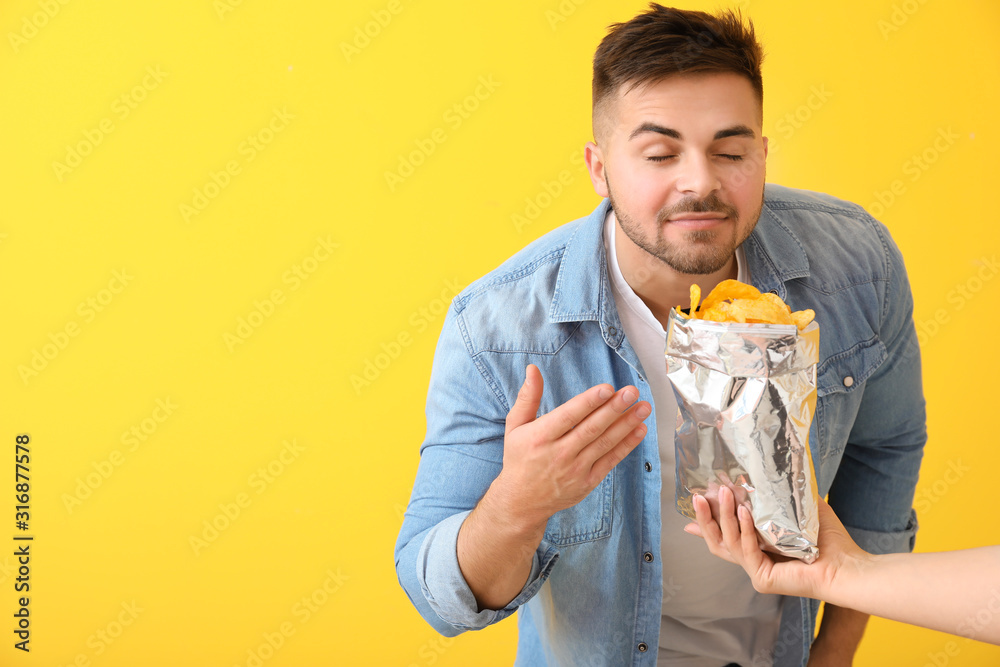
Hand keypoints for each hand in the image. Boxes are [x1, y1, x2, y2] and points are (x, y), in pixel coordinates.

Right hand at [492, 364, 650, 527]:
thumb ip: (527, 397)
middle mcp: (559, 453)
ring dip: (627, 424)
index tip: (608, 388)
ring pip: (605, 443)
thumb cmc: (519, 458)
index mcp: (541, 437)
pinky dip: (626, 445)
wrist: (521, 501)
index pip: (569, 416)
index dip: (589, 402)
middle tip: (632, 392)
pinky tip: (639, 430)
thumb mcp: (515, 426)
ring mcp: (575, 469)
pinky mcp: (587, 482)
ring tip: (643, 408)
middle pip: (591, 428)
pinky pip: (610, 461)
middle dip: (614, 408)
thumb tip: (533, 369)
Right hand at [683, 485, 871, 600]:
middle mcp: (754, 562)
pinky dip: (744, 531)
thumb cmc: (830, 542)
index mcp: (759, 550)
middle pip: (717, 542)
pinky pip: (747, 551)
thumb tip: (772, 471)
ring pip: (727, 544)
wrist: (847, 566)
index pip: (726, 538)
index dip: (706, 527)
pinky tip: (744, 512)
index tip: (687, 517)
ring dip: (723, 517)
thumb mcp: (800, 510)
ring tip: (723, 493)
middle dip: (705, 519)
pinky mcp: (763, 580)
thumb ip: (783, 496)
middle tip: (697, 497)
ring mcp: (756, 573)